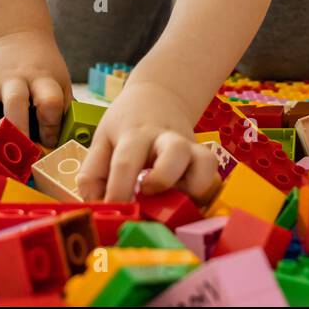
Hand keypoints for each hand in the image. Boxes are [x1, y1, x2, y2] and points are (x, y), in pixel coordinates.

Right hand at [0, 30, 70, 147]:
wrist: (19, 39)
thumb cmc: (43, 71)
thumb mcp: (61, 84)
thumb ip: (63, 113)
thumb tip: (63, 149)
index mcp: (43, 80)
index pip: (50, 101)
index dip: (51, 125)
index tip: (48, 143)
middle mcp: (15, 79)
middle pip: (14, 102)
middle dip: (13, 130)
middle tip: (11, 155)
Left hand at [77, 80, 218, 203]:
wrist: (159, 96)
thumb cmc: (126, 125)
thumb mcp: (102, 140)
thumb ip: (92, 176)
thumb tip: (97, 209)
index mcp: (135, 135)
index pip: (126, 162)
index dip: (118, 191)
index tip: (112, 212)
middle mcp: (167, 140)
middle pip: (175, 153)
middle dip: (163, 178)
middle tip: (147, 192)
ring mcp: (191, 149)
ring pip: (206, 163)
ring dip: (195, 187)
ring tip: (175, 203)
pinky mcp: (205, 161)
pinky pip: (216, 178)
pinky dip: (207, 195)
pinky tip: (188, 205)